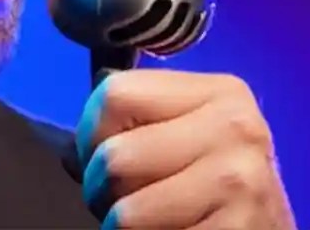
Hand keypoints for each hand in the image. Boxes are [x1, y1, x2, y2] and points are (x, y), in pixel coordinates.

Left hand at [75, 69, 295, 228]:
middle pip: (114, 156)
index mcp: (220, 92)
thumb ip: (134, 120)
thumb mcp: (185, 134)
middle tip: (122, 201)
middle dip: (102, 189)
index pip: (112, 94)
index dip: (91, 132)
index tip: (103, 153)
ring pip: (126, 213)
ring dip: (120, 226)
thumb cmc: (211, 184)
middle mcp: (237, 128)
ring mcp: (241, 182)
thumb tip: (67, 139)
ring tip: (146, 222)